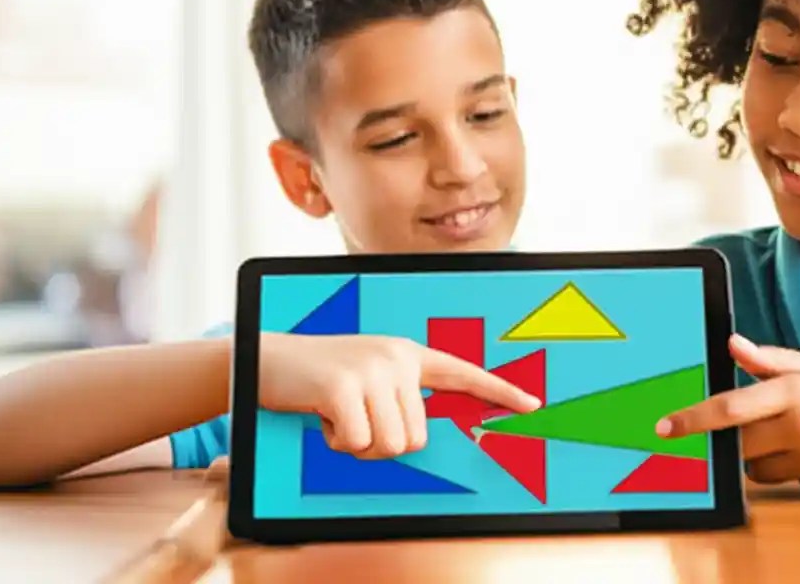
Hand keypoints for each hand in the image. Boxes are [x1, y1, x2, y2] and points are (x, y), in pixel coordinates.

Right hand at [260, 333, 540, 458]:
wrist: (267, 359)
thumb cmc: (320, 379)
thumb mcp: (367, 379)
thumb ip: (398, 397)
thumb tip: (416, 436)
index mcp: (408, 355)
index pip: (463, 373)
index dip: (499, 392)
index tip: (532, 404)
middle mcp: (396, 357)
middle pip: (416, 437)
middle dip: (383, 443)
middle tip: (354, 420)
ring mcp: (372, 369)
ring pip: (391, 445)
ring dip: (360, 445)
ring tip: (339, 416)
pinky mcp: (343, 387)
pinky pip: (359, 442)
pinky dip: (338, 441)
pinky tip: (323, 415)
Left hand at [656, 335, 799, 495]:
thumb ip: (773, 362)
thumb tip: (733, 345)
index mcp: (797, 391)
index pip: (730, 407)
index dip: (693, 419)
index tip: (664, 427)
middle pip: (740, 446)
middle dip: (737, 441)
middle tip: (759, 429)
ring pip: (761, 472)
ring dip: (766, 460)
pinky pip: (795, 484)